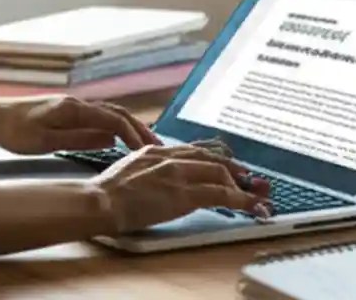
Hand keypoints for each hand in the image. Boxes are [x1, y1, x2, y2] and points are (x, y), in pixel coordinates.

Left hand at [0, 95, 160, 154]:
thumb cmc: (13, 132)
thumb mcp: (45, 141)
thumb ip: (79, 139)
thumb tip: (111, 138)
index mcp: (74, 109)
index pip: (114, 119)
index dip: (134, 134)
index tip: (149, 150)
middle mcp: (76, 104)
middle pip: (116, 113)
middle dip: (139, 129)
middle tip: (158, 146)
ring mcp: (70, 106)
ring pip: (108, 113)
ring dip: (128, 126)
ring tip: (144, 143)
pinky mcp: (64, 111)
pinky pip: (97, 116)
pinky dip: (114, 125)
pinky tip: (116, 137)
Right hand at [89, 144, 272, 233]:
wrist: (99, 201)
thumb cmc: (107, 193)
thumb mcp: (129, 170)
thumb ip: (147, 169)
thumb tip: (158, 178)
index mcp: (156, 150)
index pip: (194, 149)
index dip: (217, 157)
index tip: (230, 164)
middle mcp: (170, 156)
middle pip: (211, 157)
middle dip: (235, 169)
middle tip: (251, 179)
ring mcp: (177, 174)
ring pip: (219, 173)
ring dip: (241, 186)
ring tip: (255, 195)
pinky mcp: (182, 193)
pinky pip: (219, 194)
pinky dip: (241, 200)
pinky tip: (251, 206)